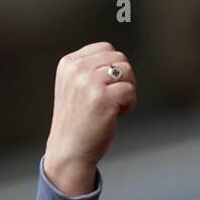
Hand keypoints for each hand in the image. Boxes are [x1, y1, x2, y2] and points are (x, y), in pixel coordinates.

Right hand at [43, 42, 136, 195]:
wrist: (69, 151)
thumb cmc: (77, 122)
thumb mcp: (74, 87)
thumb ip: (90, 69)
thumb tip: (118, 60)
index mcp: (68, 63)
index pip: (105, 49)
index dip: (113, 69)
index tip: (105, 88)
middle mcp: (77, 69)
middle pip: (119, 58)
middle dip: (123, 79)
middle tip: (113, 99)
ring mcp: (89, 82)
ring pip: (127, 71)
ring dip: (127, 90)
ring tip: (115, 107)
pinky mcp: (102, 98)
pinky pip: (130, 90)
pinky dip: (130, 105)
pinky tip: (117, 116)